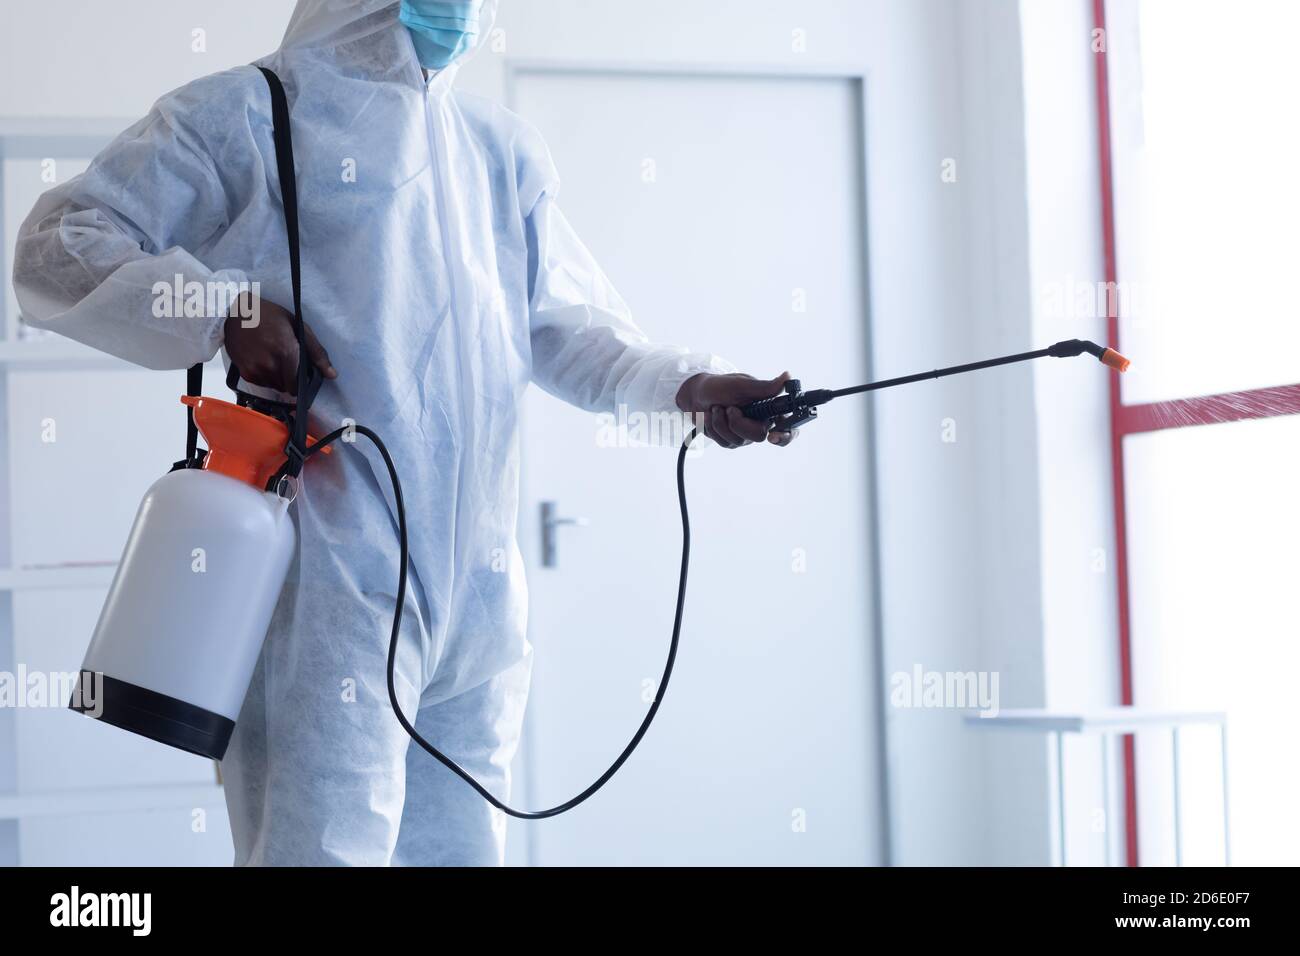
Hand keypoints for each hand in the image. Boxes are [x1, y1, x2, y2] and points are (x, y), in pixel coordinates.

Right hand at [223, 292, 336, 394]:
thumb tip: (332, 375)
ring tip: (273, 358)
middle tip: (285, 361)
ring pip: (274, 386)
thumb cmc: (270, 316)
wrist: (237, 311)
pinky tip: (262, 360)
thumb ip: (317, 353)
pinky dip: (264, 376)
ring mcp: (256, 369)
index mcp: (287, 352)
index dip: (301, 382)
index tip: (300, 374)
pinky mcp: (245, 372)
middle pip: (287, 387)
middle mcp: (271, 364)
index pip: (298, 385)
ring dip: (277, 378)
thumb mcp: (298, 327)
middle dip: (289, 378)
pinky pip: (261, 383)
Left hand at [675, 371, 797, 447]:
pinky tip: (711, 416)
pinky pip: (723, 441)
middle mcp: (759, 423)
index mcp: (767, 408)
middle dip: (738, 423)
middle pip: (758, 436)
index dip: (786, 435)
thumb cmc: (719, 386)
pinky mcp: (730, 441)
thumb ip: (764, 387)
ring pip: (737, 440)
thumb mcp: (741, 384)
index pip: (788, 428)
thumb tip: (787, 376)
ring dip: (721, 422)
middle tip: (730, 408)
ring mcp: (744, 434)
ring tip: (717, 408)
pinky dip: (713, 427)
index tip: (773, 436)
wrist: (695, 395)